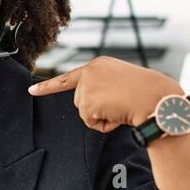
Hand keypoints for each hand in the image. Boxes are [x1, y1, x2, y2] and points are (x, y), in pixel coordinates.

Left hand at [28, 56, 181, 132]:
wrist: (157, 99)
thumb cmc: (147, 93)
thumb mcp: (123, 82)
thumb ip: (104, 88)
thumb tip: (92, 106)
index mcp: (99, 64)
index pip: (68, 77)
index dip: (48, 86)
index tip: (31, 91)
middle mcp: (89, 71)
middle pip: (80, 101)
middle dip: (97, 108)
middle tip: (121, 103)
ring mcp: (87, 86)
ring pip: (84, 113)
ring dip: (102, 116)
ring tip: (122, 107)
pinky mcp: (87, 102)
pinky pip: (90, 122)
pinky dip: (104, 125)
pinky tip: (118, 114)